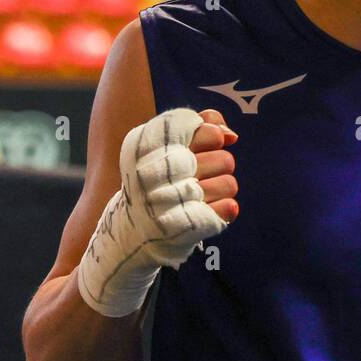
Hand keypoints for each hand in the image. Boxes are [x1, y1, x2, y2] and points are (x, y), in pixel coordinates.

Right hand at [78, 107, 238, 316]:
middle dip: (218, 166)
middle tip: (197, 176)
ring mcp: (177, 200)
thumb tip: (231, 135)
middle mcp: (166, 172)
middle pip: (226, 160)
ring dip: (220, 190)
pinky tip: (207, 211)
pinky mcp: (189, 225)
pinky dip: (223, 209)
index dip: (213, 138)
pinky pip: (228, 208)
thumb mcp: (167, 146)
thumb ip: (201, 128)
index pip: (210, 133)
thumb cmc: (155, 181)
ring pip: (229, 184)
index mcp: (159, 148)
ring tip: (199, 195)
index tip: (202, 147)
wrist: (129, 231)